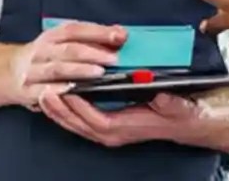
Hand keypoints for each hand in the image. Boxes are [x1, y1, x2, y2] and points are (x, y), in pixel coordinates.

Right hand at [9, 21, 125, 108]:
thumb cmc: (44, 58)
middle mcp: (41, 51)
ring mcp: (33, 71)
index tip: (120, 35)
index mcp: (52, 37)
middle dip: (93, 52)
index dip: (98, 31)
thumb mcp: (63, 43)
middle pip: (68, 49)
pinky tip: (73, 91)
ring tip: (99, 73)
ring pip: (57, 69)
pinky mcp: (27, 91)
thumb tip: (120, 33)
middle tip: (114, 58)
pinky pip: (43, 91)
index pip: (76, 30)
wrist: (7, 73)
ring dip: (79, 70)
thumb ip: (90, 39)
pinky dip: (58, 90)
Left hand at [39, 92, 200, 147]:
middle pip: (81, 125)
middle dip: (61, 111)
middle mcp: (114, 134)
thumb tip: (161, 97)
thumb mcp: (178, 106)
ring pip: (77, 125)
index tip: (67, 93)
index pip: (98, 121)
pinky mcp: (107, 127)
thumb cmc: (179, 114)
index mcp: (128, 129)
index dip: (81, 109)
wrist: (185, 125)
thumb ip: (169, 103)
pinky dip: (67, 113)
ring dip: (59, 113)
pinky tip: (57, 102)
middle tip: (44, 93)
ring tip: (43, 96)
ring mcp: (109, 132)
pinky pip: (81, 122)